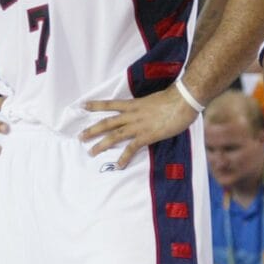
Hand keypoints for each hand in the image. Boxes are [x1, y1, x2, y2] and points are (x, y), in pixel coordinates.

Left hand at [81, 87, 197, 168]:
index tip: (82, 105)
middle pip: (107, 122)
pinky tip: (118, 165)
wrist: (183, 100)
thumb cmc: (174, 98)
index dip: (95, 105)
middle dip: (92, 130)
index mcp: (134, 104)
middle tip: (79, 136)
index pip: (110, 104)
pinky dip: (124, 157)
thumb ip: (147, 107)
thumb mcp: (155, 100)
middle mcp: (132, 115)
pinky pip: (132, 148)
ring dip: (101, 144)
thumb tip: (147, 110)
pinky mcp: (147, 136)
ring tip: (90, 152)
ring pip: (114, 135)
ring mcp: (138, 126)